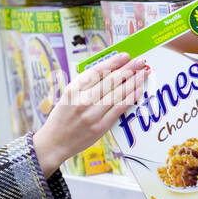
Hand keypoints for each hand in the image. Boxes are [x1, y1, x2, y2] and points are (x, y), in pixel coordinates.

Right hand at [33, 51, 148, 177]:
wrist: (54, 143)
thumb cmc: (62, 117)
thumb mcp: (68, 96)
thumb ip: (85, 84)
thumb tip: (108, 70)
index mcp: (73, 90)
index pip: (96, 71)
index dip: (112, 62)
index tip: (125, 55)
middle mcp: (82, 101)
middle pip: (110, 81)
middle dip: (128, 69)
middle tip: (140, 61)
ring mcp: (91, 115)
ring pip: (117, 94)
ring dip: (133, 82)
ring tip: (143, 73)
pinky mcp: (100, 127)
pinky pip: (118, 109)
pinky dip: (130, 98)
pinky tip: (138, 91)